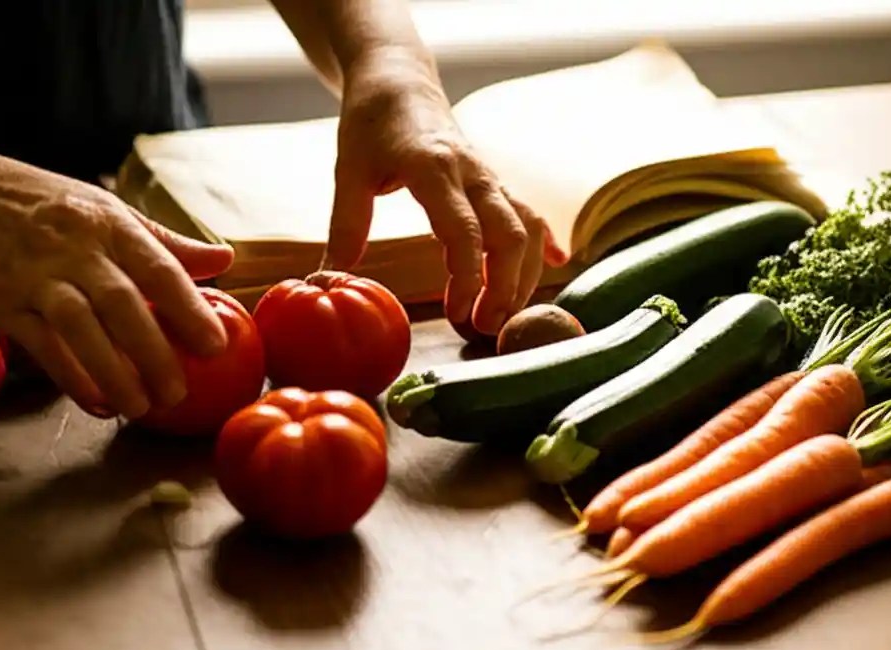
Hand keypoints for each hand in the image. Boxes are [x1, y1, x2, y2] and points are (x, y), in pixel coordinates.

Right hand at [0, 156, 234, 418]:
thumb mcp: (109, 211)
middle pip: (122, 303)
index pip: (158, 268)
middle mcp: (75, 249)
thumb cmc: (47, 206)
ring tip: (142, 407)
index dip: (189, 309)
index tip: (216, 346)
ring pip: (80, 327)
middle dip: (154, 352)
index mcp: (110, 225)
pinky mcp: (2, 303)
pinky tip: (96, 402)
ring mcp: (36, 276)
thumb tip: (225, 259)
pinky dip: (69, 376)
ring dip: (113, 371)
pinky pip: (41, 344)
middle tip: (179, 392)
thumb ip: (167, 243)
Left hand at [325, 49, 562, 335]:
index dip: (467, 277)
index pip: (465, 231)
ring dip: (524, 275)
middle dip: (506, 286)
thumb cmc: (370, 124)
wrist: (399, 80)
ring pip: (527, 227)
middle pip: (510, 235)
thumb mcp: (349, 171)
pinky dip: (546, 241)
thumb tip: (332, 278)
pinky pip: (530, 212)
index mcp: (433, 169)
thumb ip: (346, 225)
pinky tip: (558, 265)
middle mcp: (472, 173)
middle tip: (485, 328)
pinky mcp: (494, 181)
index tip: (456, 314)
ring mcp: (488, 176)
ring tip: (503, 315)